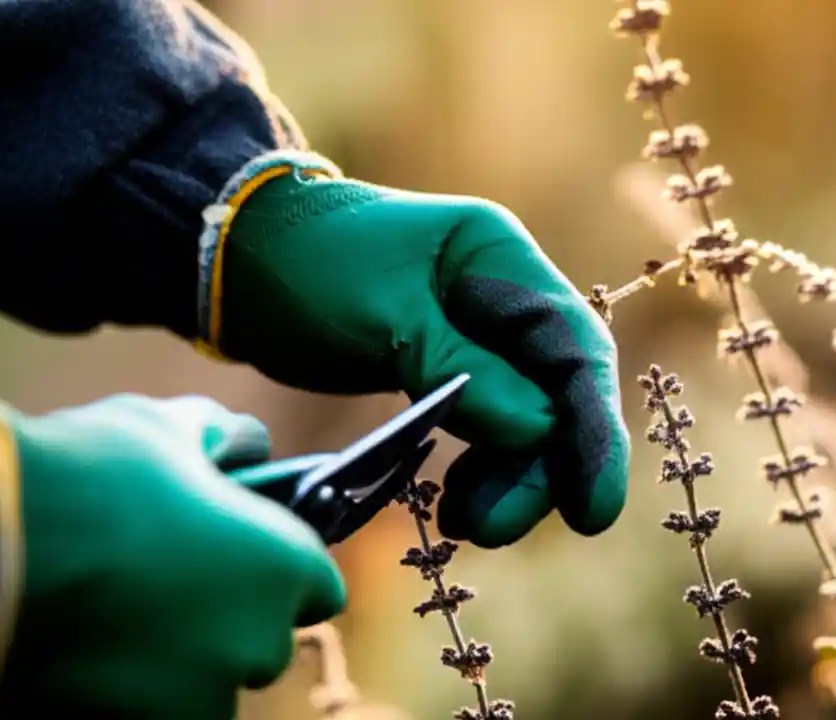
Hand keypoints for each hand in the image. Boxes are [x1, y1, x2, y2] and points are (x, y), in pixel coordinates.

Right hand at [0, 394, 343, 718]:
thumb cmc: (87, 478)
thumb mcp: (164, 427)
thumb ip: (225, 439)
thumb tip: (248, 445)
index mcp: (282, 568)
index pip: (316, 587)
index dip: (278, 569)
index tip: (239, 555)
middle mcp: (254, 645)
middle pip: (260, 642)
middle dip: (224, 618)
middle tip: (162, 579)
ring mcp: (195, 700)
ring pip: (203, 686)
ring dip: (176, 661)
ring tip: (114, 613)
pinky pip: (149, 709)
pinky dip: (128, 690)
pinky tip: (86, 644)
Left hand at [201, 152, 628, 547]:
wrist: (242, 258)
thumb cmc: (309, 265)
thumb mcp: (384, 316)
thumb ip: (463, 371)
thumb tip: (542, 432)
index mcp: (498, 259)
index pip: (573, 348)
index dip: (593, 431)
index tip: (592, 509)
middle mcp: (504, 295)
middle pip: (559, 394)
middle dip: (541, 468)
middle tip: (494, 528)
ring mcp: (480, 335)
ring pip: (527, 421)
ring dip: (510, 479)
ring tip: (468, 525)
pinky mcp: (450, 369)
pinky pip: (488, 429)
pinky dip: (482, 470)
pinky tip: (458, 504)